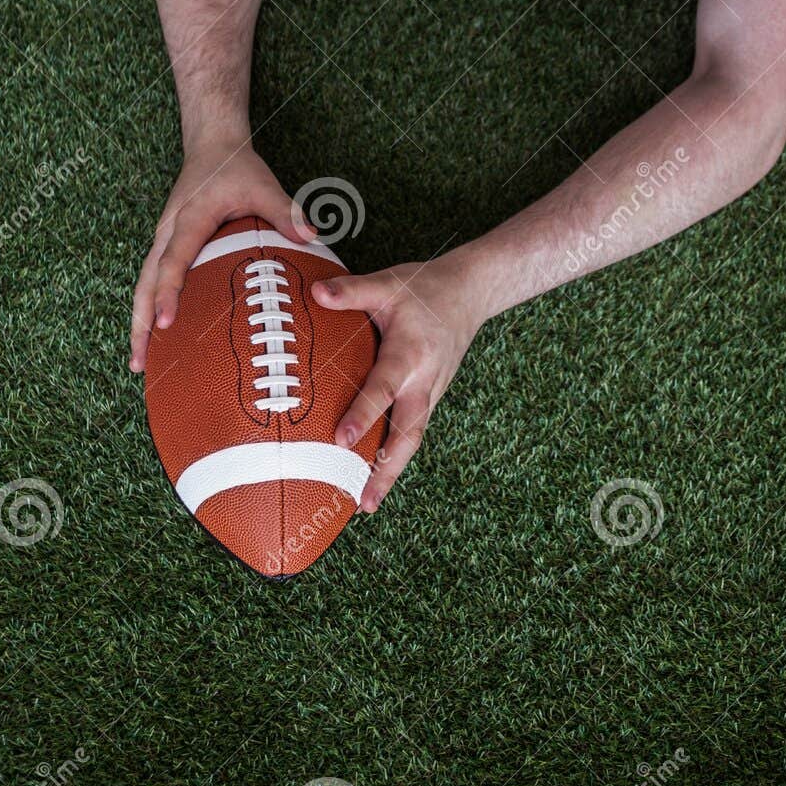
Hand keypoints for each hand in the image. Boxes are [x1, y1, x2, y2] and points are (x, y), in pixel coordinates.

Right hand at [130, 139, 313, 371]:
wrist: (211, 146)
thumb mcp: (264, 184)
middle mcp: (167, 231)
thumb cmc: (237, 167)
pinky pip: (151, 281)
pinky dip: (149, 309)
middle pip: (146, 283)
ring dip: (139, 322)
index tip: (167, 323)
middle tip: (141, 362)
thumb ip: (285, 211)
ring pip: (143, 286)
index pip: (174, 260)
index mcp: (189, 218)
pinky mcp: (165, 245)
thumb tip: (311, 237)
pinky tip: (155, 338)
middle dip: (142, 323)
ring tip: (139, 363)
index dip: (169, 292)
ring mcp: (162, 239)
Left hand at [313, 254, 486, 512]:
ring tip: (366, 502)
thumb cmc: (425, 288)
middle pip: (407, 435)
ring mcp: (431, 392)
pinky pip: (412, 429)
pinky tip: (376, 472)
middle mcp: (424, 381)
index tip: (340, 440)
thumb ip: (352, 291)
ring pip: (412, 439)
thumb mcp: (389, 283)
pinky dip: (396, 454)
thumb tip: (315, 292)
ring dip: (391, 471)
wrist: (471, 293)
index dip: (362, 414)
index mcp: (411, 355)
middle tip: (364, 502)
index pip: (383, 389)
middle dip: (386, 470)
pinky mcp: (430, 396)